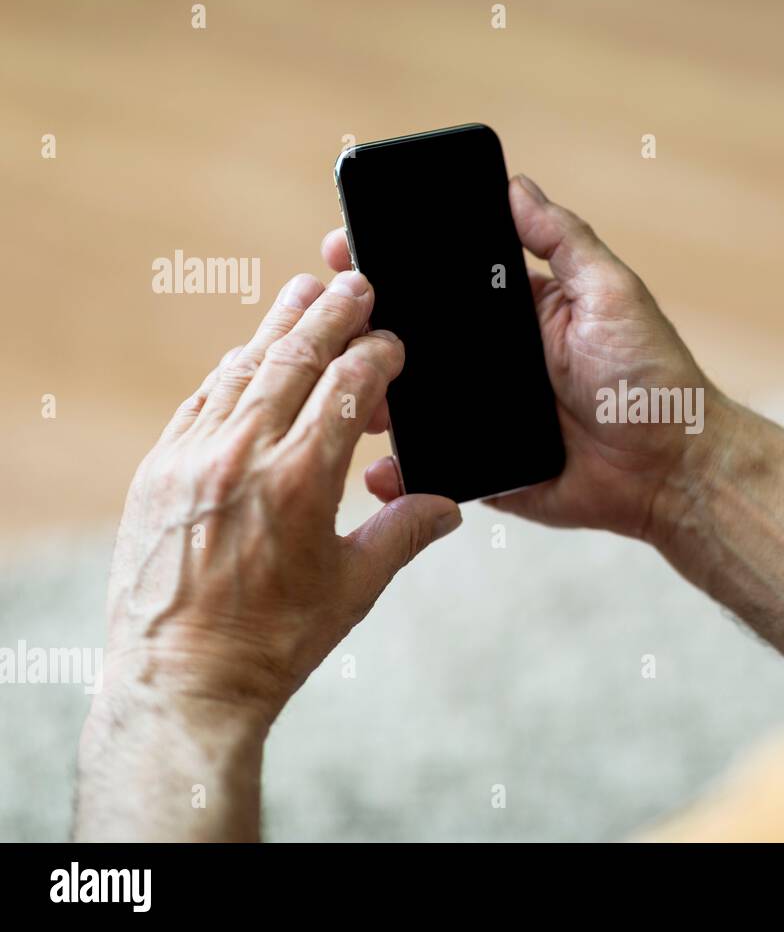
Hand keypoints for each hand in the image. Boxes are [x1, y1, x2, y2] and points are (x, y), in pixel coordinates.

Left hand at [92, 271, 461, 730]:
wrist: (181, 679)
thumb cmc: (275, 641)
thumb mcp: (353, 587)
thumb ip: (404, 533)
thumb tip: (448, 505)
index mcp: (300, 481)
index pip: (345, 386)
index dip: (375, 354)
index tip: (393, 342)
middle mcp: (243, 454)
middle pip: (293, 357)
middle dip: (331, 314)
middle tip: (355, 281)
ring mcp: (192, 456)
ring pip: (241, 368)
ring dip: (277, 326)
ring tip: (304, 294)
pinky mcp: (158, 470)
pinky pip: (200, 400)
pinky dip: (231, 371)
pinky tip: (248, 357)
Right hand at [321, 174, 733, 542]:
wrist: (673, 470)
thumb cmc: (653, 377)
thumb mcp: (611, 293)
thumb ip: (562, 241)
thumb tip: (514, 185)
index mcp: (516, 314)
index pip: (443, 282)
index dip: (396, 265)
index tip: (347, 247)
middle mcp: (492, 362)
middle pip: (414, 341)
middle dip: (362, 328)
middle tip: (324, 317)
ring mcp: (484, 416)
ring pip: (410, 403)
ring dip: (370, 396)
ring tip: (338, 387)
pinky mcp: (485, 468)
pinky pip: (434, 465)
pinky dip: (401, 470)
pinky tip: (375, 468)